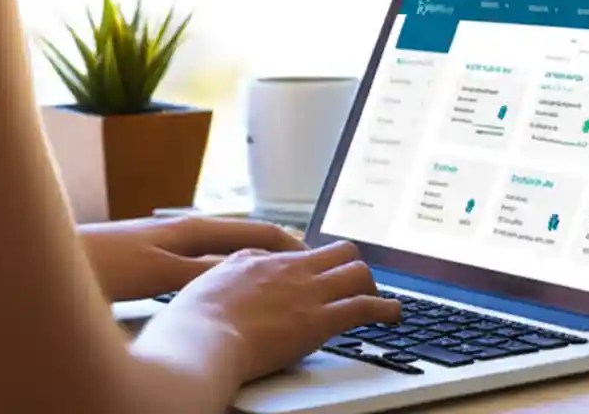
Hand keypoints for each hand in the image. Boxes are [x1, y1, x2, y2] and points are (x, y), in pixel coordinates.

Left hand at [79, 217, 306, 301]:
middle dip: (272, 247)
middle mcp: (181, 230)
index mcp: (190, 229)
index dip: (284, 242)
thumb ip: (203, 270)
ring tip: (269, 272)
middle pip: (239, 236)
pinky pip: (198, 260)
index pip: (252, 229)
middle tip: (301, 260)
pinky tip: (216, 283)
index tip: (311, 252)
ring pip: (219, 249)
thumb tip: (246, 267)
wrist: (48, 255)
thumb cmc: (101, 262)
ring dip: (247, 257)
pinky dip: (221, 268)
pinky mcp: (147, 257)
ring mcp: (163, 242)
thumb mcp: (161, 270)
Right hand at [154, 240, 401, 383]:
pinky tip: (393, 315)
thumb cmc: (196, 319)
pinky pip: (364, 306)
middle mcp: (292, 269)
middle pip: (340, 251)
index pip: (304, 250)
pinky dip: (385, 310)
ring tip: (381, 301)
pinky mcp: (320, 319)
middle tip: (357, 286)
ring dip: (372, 286)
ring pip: (358, 271)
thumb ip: (232, 269)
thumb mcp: (209, 280)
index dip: (320, 263)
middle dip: (352, 267)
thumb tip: (242, 263)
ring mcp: (308, 292)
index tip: (325, 273)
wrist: (201, 340)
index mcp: (264, 260)